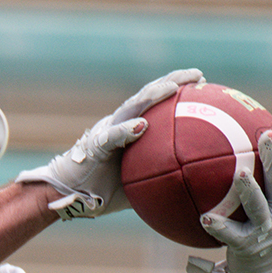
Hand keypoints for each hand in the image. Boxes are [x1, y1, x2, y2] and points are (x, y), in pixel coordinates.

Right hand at [16, 68, 203, 218]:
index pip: (157, 104)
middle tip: (199, 76)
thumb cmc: (102, 192)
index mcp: (129, 129)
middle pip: (148, 96)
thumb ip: (159, 177)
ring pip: (131, 108)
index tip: (204, 84)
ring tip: (172, 88)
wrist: (67, 197)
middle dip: (173, 81)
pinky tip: (142, 125)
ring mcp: (105, 132)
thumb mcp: (138, 184)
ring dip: (152, 96)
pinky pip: (111, 137)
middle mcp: (119, 124)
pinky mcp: (93, 147)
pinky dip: (125, 130)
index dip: (178, 90)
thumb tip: (191, 185)